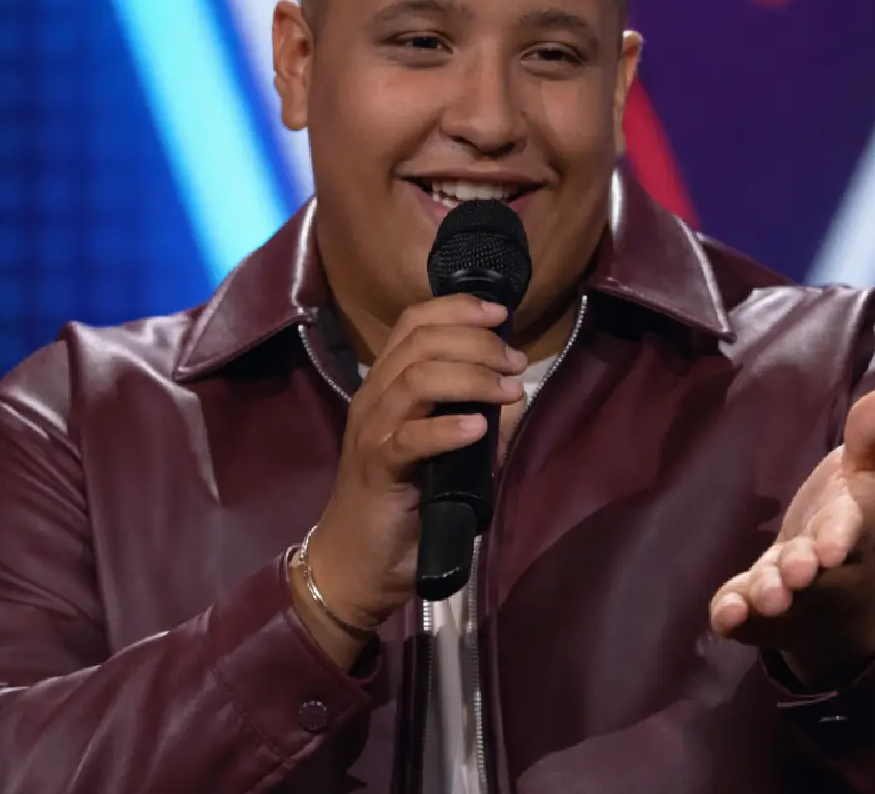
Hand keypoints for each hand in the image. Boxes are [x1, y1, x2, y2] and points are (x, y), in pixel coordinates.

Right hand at [295, 294, 526, 660]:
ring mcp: (372, 432)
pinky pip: (410, 438)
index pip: (415, 323)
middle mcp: (374, 398)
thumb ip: (481, 424)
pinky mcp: (377, 469)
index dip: (459, 309)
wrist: (356, 565)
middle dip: (477, 341)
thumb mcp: (449, 456)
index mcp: (387, 385)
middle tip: (514, 361)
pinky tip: (477, 428)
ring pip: (416, 378)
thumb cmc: (404, 508)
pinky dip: (447, 428)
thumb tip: (518, 396)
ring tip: (507, 391)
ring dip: (471, 377)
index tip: (502, 314)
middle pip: (421, 341)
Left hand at [707, 383, 874, 687]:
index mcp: (853, 530)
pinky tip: (725, 615)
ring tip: (765, 597)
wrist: (851, 583)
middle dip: (803, 572)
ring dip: (770, 596)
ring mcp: (791, 594)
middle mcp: (823, 570)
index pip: (848, 532)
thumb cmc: (857, 513)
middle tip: (796, 572)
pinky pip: (747, 620)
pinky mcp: (761, 610)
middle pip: (815, 574)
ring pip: (780, 598)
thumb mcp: (871, 470)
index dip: (839, 538)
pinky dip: (736, 617)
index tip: (832, 546)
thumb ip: (874, 432)